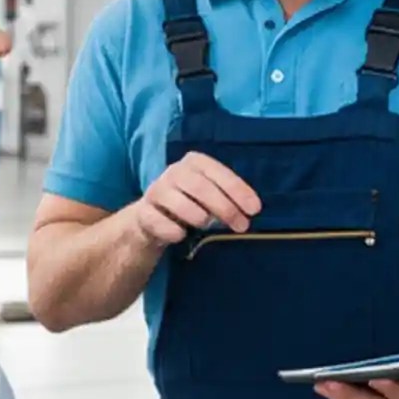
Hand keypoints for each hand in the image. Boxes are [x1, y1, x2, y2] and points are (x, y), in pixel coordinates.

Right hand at [131, 151, 260, 246]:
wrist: (152, 218)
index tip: (254, 209)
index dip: (238, 190)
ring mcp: (156, 191)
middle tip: (242, 226)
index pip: (218, 172)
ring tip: (207, 226)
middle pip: (200, 187)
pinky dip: (173, 231)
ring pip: (178, 202)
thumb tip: (251, 210)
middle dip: (224, 207)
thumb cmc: (191, 203)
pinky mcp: (143, 213)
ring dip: (198, 216)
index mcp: (194, 162)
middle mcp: (174, 172)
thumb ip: (228, 197)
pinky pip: (158, 222)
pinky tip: (181, 235)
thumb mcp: (210, 194)